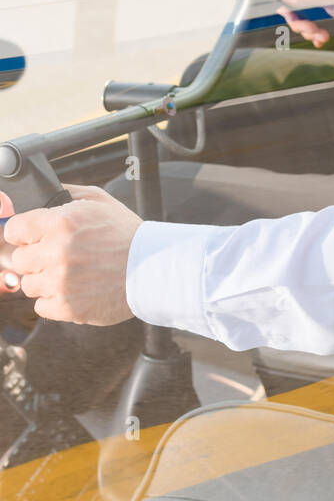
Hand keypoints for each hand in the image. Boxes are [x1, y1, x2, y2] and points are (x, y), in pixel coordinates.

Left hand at [3, 184, 141, 324]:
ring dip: (44, 280)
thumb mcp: (99, 200)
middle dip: (36, 257)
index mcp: (60, 222)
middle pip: (18, 259)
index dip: (24, 233)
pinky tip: (75, 289)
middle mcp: (55, 251)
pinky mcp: (66, 307)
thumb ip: (65, 193)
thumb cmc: (126, 234)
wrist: (153, 267)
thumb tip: (41, 194)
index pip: (13, 229)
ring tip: (70, 274)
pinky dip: (54, 300)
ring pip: (28, 284)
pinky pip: (41, 306)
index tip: (32, 238)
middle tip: (59, 256)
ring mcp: (59, 282)